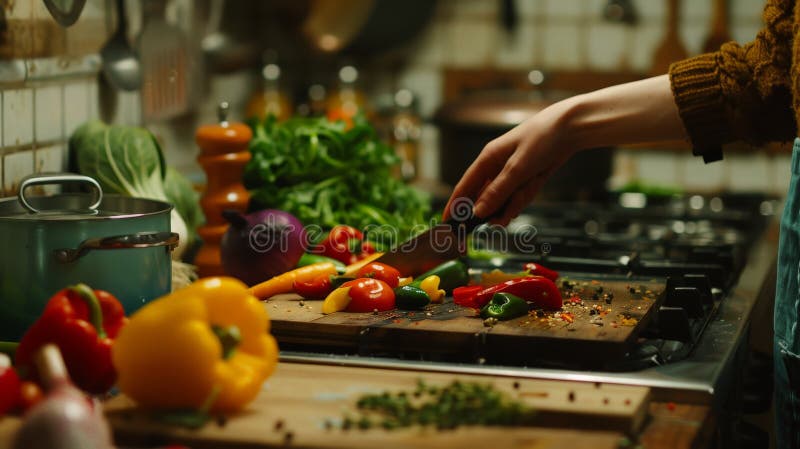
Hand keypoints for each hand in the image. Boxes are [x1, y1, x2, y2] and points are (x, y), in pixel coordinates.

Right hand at [445, 101, 578, 225]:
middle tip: (501, 222)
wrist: (571, 128)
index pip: (464, 186)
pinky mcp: (526, 177)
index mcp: (487, 159)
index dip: (455, 206)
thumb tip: (477, 212)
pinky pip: (520, 195)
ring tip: (528, 190)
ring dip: (516, 201)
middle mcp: (496, 166)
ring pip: (505, 199)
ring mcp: (512, 172)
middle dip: (495, 209)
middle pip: (486, 198)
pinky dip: (527, 194)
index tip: (448, 223)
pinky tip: (536, 184)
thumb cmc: (542, 139)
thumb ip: (497, 191)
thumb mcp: (518, 168)